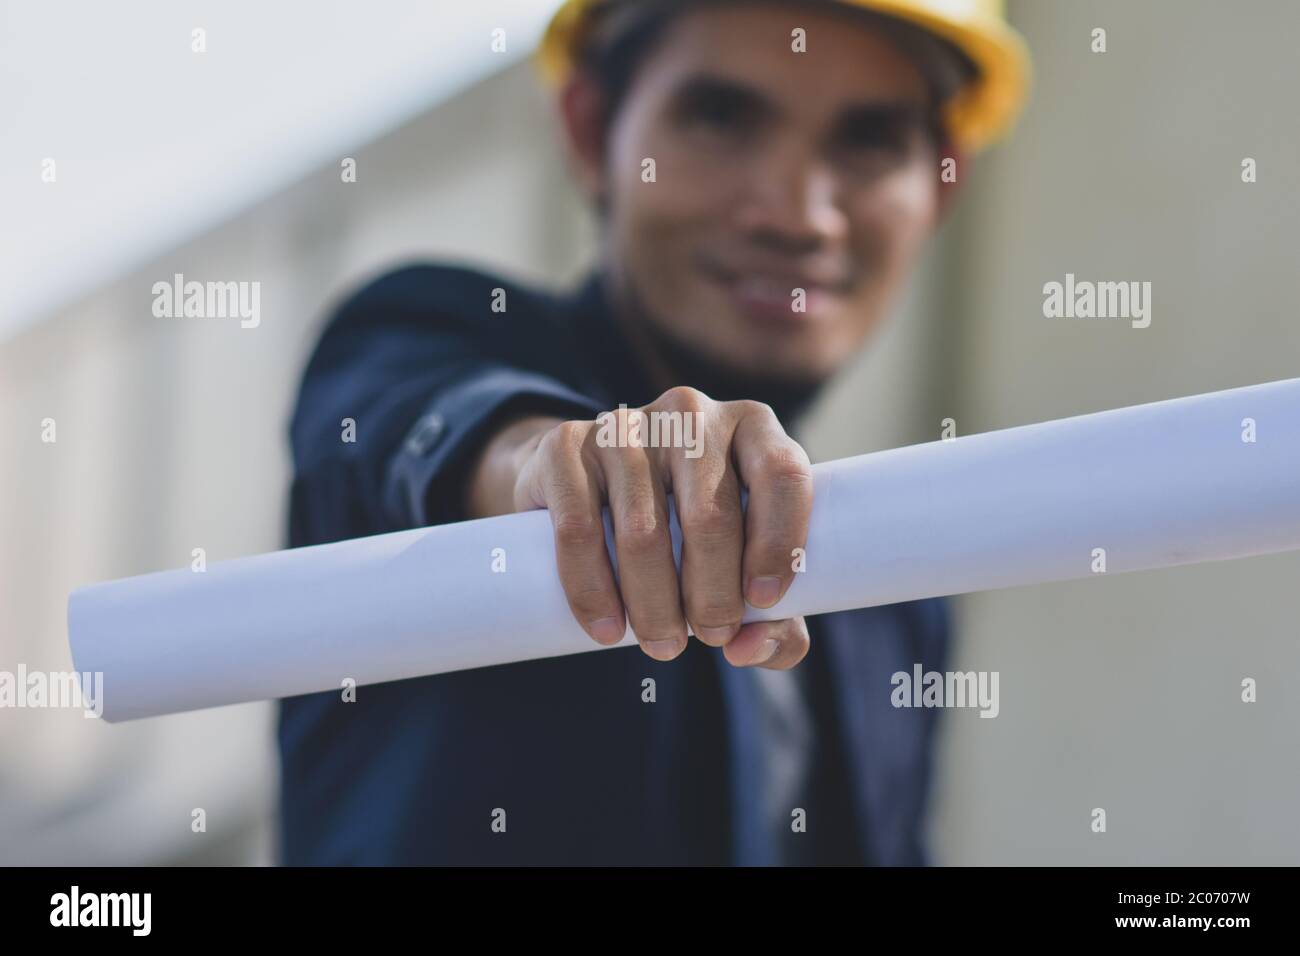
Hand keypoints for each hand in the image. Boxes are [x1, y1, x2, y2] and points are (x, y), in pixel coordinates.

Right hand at [465, 387, 812, 666]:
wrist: (586, 485)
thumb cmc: (684, 527)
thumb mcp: (741, 559)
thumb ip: (773, 618)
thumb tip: (748, 649)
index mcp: (751, 426)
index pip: (782, 473)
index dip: (779, 543)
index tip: (763, 603)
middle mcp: (690, 414)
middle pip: (711, 516)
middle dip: (714, 595)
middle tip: (708, 637)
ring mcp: (625, 426)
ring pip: (643, 531)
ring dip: (655, 605)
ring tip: (662, 644)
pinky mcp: (566, 444)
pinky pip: (579, 527)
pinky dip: (592, 590)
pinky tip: (606, 628)